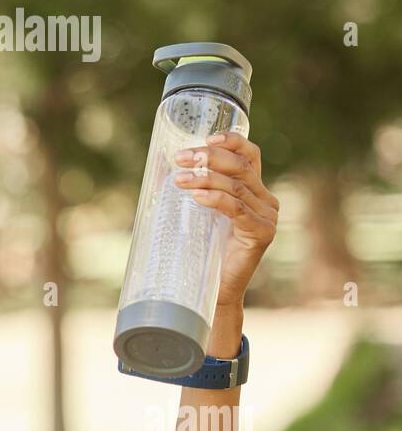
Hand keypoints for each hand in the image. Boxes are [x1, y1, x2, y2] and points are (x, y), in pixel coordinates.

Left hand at [173, 132, 278, 308]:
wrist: (214, 293)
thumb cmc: (204, 254)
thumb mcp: (199, 216)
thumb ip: (193, 190)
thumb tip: (162, 167)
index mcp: (256, 191)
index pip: (250, 156)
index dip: (232, 141)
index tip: (207, 136)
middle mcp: (266, 201)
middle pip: (241, 167)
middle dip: (209, 158)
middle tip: (181, 158)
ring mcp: (267, 217)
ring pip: (237, 186)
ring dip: (205, 178)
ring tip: (179, 179)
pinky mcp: (261, 233)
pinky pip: (237, 209)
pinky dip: (215, 199)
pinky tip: (196, 196)